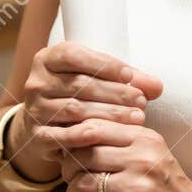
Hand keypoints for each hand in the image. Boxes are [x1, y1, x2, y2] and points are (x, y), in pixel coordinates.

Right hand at [9, 41, 164, 183]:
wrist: (45, 124)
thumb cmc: (77, 95)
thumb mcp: (96, 79)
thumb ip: (126, 80)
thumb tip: (157, 86)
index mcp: (47, 59)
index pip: (73, 55)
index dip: (103, 64)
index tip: (130, 75)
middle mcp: (36, 83)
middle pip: (78, 85)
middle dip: (114, 93)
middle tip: (141, 100)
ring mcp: (34, 109)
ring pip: (74, 110)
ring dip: (109, 114)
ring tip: (137, 117)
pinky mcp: (36, 135)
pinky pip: (61, 136)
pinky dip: (84, 136)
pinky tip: (106, 135)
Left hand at [48, 116, 191, 191]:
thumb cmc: (170, 190)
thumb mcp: (155, 155)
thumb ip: (125, 141)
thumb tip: (79, 133)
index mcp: (145, 139)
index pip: (94, 128)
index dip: (73, 140)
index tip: (68, 153)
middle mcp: (142, 159)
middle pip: (84, 155)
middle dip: (68, 169)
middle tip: (70, 179)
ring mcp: (139, 188)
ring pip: (83, 183)